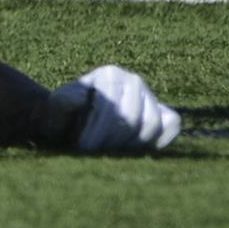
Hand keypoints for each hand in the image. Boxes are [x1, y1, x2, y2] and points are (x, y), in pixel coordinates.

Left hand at [50, 66, 180, 154]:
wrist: (76, 123)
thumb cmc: (66, 116)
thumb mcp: (57, 107)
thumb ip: (63, 101)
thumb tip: (80, 99)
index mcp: (109, 74)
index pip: (111, 107)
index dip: (98, 131)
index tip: (85, 148)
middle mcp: (133, 80)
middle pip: (132, 118)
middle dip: (112, 140)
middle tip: (97, 153)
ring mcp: (151, 96)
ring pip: (151, 124)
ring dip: (132, 144)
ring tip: (112, 153)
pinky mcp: (165, 113)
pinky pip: (171, 125)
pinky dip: (160, 139)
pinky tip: (139, 151)